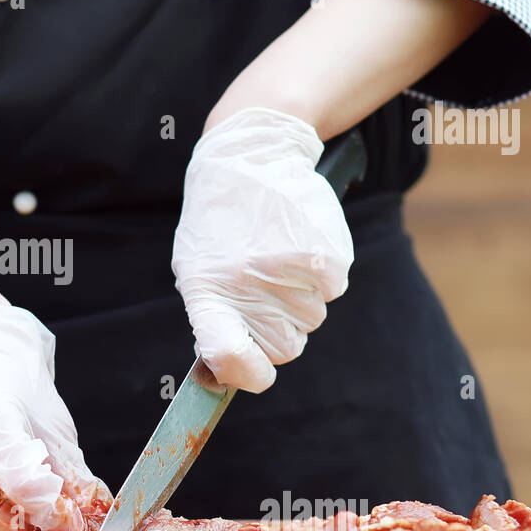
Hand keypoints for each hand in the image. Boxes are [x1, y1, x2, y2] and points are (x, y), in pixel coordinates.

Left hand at [172, 107, 353, 391]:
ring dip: (299, 298)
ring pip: (311, 319)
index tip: (254, 374)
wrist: (253, 156)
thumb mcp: (198, 266)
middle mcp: (246, 284)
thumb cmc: (220, 222)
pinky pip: (332, 290)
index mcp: (206, 290)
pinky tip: (298, 243)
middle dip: (278, 331)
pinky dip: (321, 275)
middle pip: (283, 348)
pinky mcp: (325, 255)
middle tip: (263, 288)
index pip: (226, 352)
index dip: (244, 374)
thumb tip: (230, 371)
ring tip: (277, 254)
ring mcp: (288, 271)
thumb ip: (214, 319)